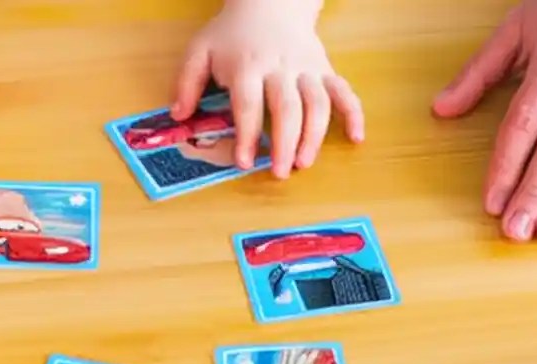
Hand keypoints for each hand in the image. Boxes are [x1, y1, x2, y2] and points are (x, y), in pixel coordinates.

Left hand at [172, 0, 364, 178]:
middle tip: (279, 172)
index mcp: (247, 65)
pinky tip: (357, 137)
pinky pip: (344, 91)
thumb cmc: (231, 33)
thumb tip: (179, 116)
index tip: (243, 162)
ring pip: (317, 103)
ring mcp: (306, 69)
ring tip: (305, 163)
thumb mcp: (200, 50)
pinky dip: (354, 113)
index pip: (248, 104)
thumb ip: (187, 82)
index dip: (246, 134)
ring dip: (315, 135)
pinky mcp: (325, 69)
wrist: (271, 2)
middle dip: (284, 142)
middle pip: (287, 107)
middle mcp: (280, 68)